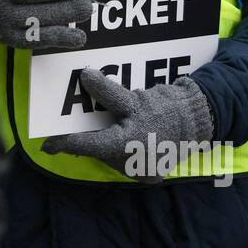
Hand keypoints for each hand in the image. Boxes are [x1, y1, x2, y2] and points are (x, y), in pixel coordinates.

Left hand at [41, 70, 214, 171]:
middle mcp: (131, 164)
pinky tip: (110, 132)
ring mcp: (140, 169)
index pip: (87, 145)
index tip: (47, 145)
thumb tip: (84, 77)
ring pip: (109, 153)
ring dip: (98, 140)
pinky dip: (115, 144)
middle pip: (97, 150)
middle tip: (62, 132)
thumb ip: (107, 92)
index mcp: (126, 148)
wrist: (201, 120)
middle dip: (82, 139)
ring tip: (85, 128)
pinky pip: (123, 156)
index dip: (64, 144)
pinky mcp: (148, 168)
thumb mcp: (134, 99)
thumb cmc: (167, 109)